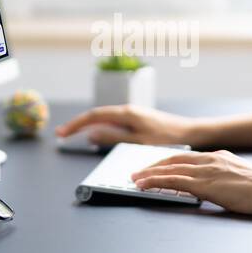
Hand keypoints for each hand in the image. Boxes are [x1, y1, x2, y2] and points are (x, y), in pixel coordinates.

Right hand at [55, 104, 199, 146]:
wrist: (190, 132)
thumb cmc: (167, 138)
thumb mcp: (137, 142)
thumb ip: (113, 137)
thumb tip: (91, 134)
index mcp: (126, 113)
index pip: (93, 116)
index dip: (75, 125)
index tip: (61, 133)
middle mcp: (128, 110)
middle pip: (96, 115)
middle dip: (77, 124)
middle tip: (61, 134)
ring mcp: (133, 114)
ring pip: (105, 118)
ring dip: (89, 125)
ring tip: (74, 134)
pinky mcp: (138, 120)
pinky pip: (114, 122)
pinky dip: (101, 127)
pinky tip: (99, 135)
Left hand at [130, 149, 251, 213]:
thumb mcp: (238, 176)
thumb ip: (222, 177)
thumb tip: (211, 185)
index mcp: (218, 156)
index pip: (186, 156)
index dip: (167, 161)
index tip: (155, 166)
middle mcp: (209, 159)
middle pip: (173, 159)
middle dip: (153, 166)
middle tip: (137, 172)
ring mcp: (206, 170)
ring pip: (170, 169)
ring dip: (149, 174)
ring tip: (135, 179)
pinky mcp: (204, 184)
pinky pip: (173, 181)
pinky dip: (155, 182)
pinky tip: (144, 186)